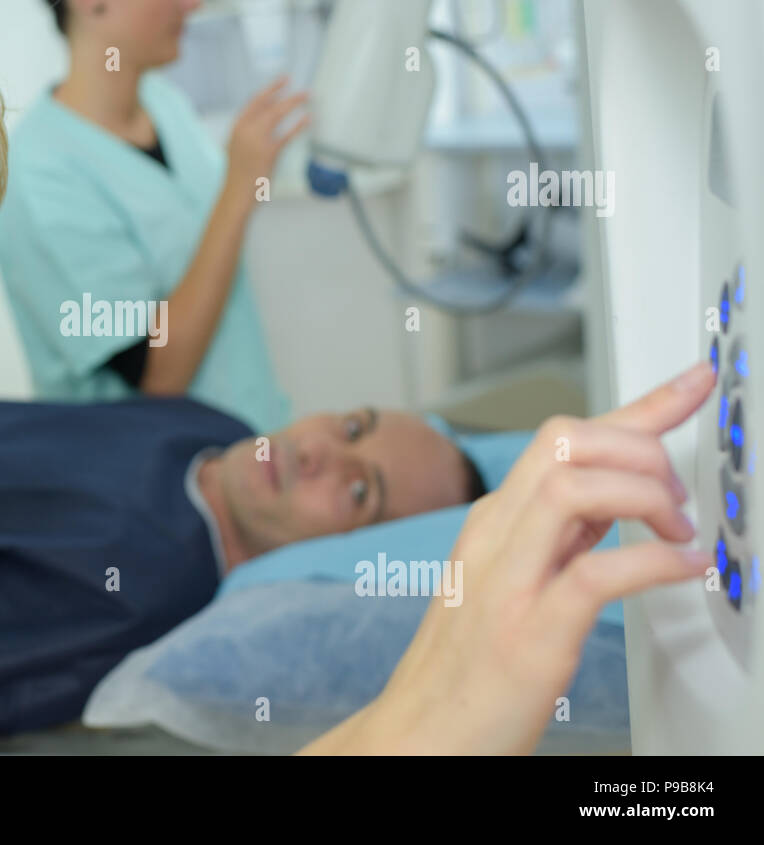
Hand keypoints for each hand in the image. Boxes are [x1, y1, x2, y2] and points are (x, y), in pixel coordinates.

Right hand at [225, 75, 309, 197]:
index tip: (283, 81)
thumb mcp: (238, 146)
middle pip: (269, 104)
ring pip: (277, 114)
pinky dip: (298, 125)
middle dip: (286, 93)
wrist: (235, 194)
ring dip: (294, 102)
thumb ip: (249, 131)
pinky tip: (307, 119)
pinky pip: (287, 135)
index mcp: (237, 127)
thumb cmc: (239, 173)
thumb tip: (266, 118)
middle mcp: (245, 130)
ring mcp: (257, 140)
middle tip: (302, 90)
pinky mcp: (269, 153)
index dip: (271, 89)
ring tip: (307, 97)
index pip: (256, 101)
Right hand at [308, 361, 716, 754]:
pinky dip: (653, 562)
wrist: (421, 732)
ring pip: (575, 487)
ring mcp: (509, 581)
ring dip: (644, 495)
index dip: (641, 404)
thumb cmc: (468, 666)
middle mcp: (497, 536)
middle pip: (567, 439)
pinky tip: (680, 568)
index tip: (694, 382)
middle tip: (676, 497)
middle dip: (642, 447)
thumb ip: (560, 537)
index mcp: (495, 521)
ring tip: (676, 531)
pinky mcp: (530, 633)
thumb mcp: (509, 580)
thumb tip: (622, 503)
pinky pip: (598, 573)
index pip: (566, 436)